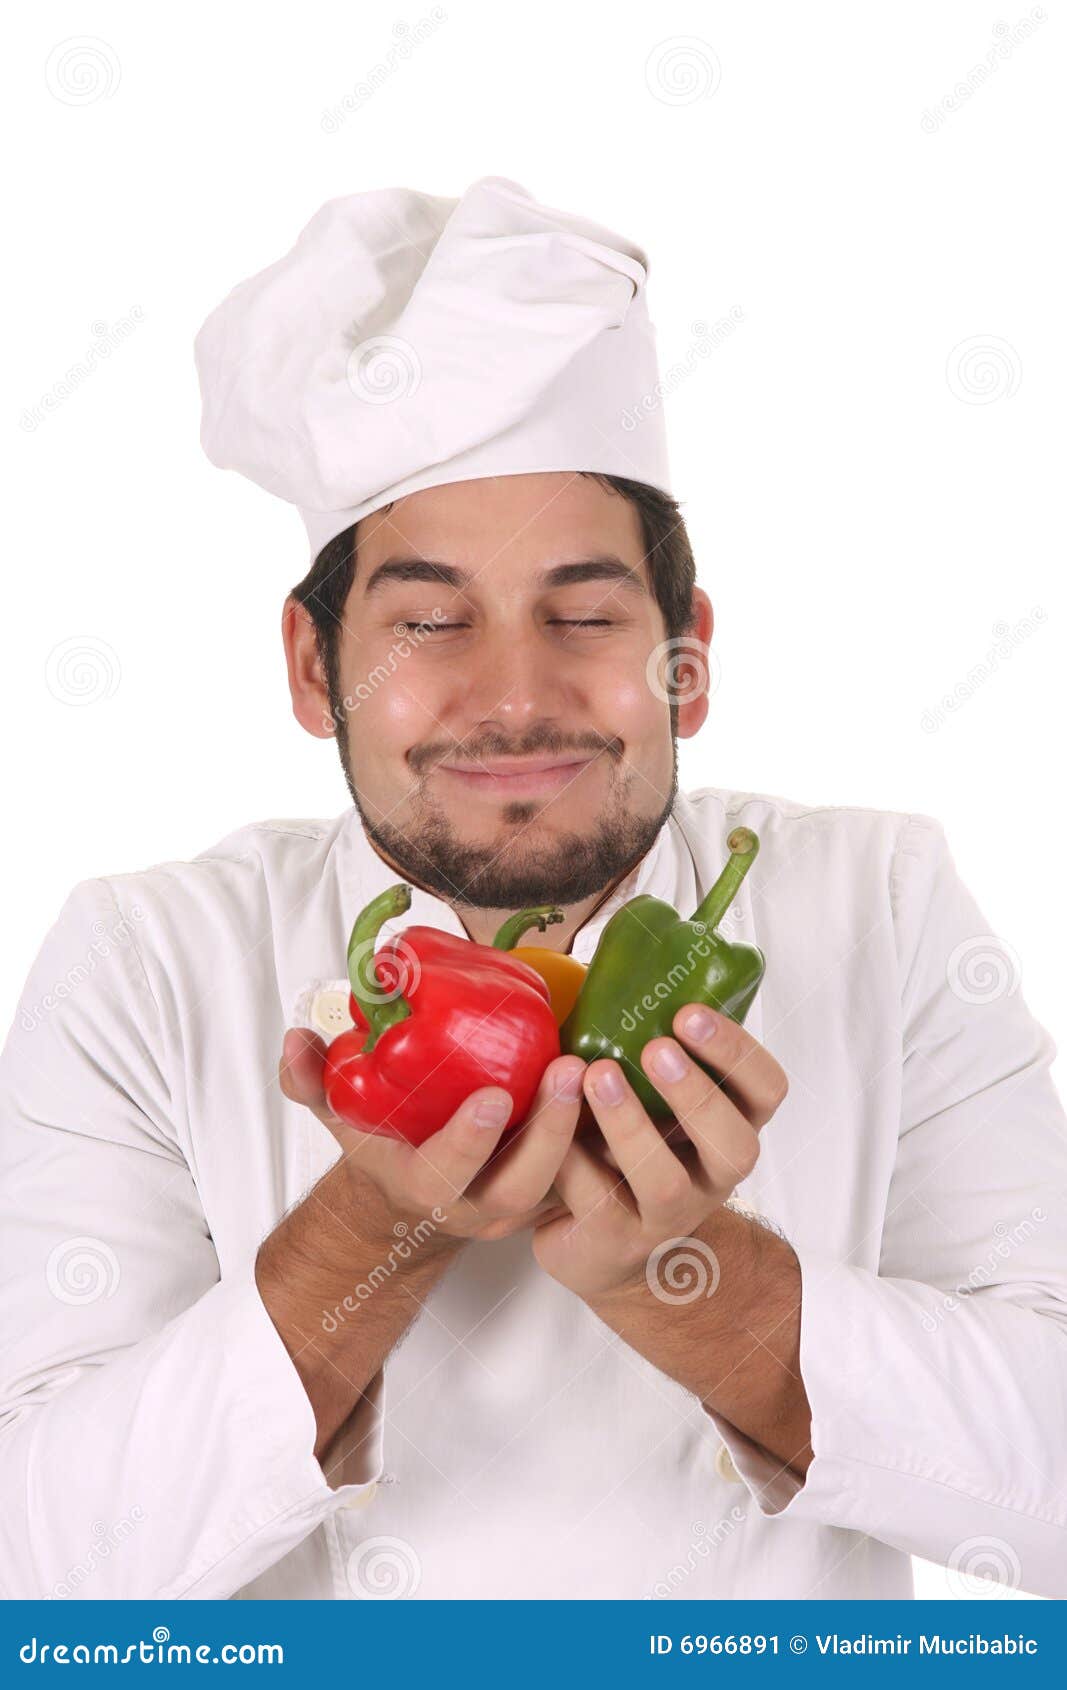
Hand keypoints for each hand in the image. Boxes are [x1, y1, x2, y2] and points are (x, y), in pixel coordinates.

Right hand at [280, 1028, 586, 1242]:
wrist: (415, 1188)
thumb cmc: (382, 1144)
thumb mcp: (339, 1115)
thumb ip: (311, 1079)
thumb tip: (296, 1038)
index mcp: (425, 1189)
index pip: (448, 1174)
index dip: (471, 1140)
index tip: (494, 1097)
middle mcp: (478, 1207)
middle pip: (521, 1184)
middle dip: (548, 1132)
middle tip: (568, 1071)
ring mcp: (521, 1204)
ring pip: (563, 1181)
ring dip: (584, 1130)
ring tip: (599, 1070)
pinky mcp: (555, 1192)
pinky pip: (587, 1174)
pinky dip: (606, 1136)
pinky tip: (628, 1083)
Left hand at [531, 1004, 788, 1300]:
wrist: (597, 1243)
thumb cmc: (621, 1145)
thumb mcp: (647, 1096)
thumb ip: (648, 1049)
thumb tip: (620, 965)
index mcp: (729, 1126)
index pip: (766, 1092)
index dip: (738, 1053)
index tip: (689, 1012)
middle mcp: (712, 1176)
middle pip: (736, 1147)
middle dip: (697, 1094)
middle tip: (656, 1047)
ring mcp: (669, 1218)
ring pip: (666, 1182)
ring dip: (631, 1124)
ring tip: (597, 1074)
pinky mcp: (617, 1243)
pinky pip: (598, 1202)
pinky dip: (573, 1160)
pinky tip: (553, 1128)